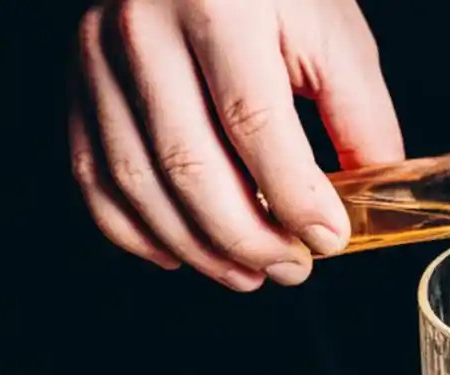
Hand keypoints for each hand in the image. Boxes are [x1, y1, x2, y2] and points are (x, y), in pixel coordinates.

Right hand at [70, 0, 403, 290]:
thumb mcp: (332, 30)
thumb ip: (359, 116)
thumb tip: (370, 200)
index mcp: (218, 4)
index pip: (253, 123)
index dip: (293, 197)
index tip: (328, 239)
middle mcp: (143, 27)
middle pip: (188, 165)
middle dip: (247, 238)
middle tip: (292, 268)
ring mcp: (97, 57)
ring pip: (137, 183)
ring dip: (197, 248)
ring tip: (249, 272)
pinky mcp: (79, 84)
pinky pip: (94, 177)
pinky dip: (137, 232)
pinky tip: (183, 252)